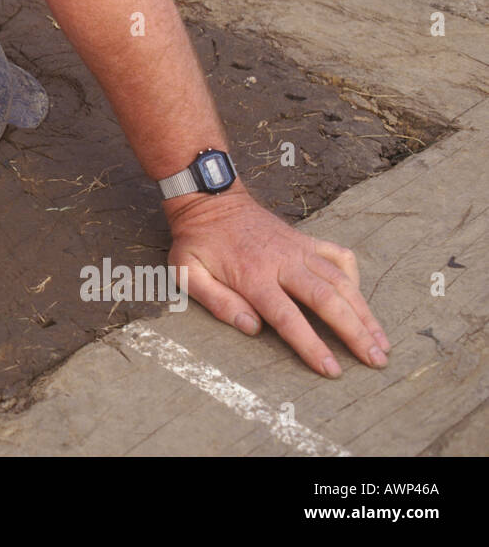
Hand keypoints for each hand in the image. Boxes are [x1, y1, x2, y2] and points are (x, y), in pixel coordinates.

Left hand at [165, 186, 390, 377]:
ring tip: (382, 341)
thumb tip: (252, 328)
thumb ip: (216, 301)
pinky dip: (354, 277)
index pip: (288, 317)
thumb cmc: (197, 241)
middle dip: (356, 332)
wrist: (210, 199)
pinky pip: (339, 256)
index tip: (332, 369)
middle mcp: (283, 262)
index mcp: (253, 276)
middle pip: (328, 300)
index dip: (311, 345)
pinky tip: (361, 300)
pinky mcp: (306, 240)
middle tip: (377, 360)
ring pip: (341, 281)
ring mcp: (299, 249)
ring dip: (364, 312)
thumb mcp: (187, 271)